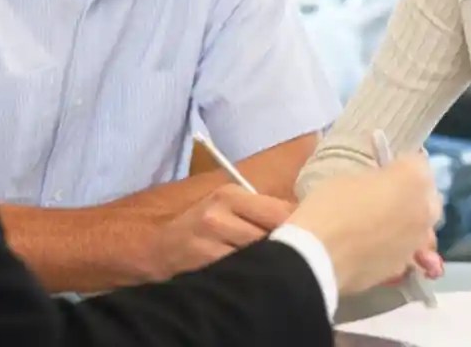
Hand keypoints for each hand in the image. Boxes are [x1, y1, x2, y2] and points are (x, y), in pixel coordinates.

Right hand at [140, 184, 293, 279]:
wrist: (158, 250)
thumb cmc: (201, 227)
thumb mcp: (227, 207)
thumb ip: (262, 210)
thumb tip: (308, 217)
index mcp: (229, 195)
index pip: (280, 211)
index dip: (300, 226)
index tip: (312, 237)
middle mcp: (217, 213)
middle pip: (270, 235)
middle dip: (286, 246)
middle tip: (297, 256)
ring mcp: (207, 240)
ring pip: (257, 255)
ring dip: (268, 262)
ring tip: (274, 265)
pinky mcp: (202, 263)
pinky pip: (240, 271)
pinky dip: (251, 274)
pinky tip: (253, 275)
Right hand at [287, 155, 442, 294]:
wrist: (318, 257)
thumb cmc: (330, 206)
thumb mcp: (351, 177)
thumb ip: (377, 179)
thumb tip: (380, 184)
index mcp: (414, 178)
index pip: (419, 163)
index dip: (400, 166)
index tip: (385, 170)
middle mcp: (426, 209)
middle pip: (428, 196)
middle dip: (413, 193)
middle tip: (387, 195)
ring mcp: (418, 241)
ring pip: (422, 226)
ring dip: (409, 221)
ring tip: (384, 224)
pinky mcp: (405, 265)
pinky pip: (407, 249)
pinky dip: (397, 245)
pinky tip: (375, 247)